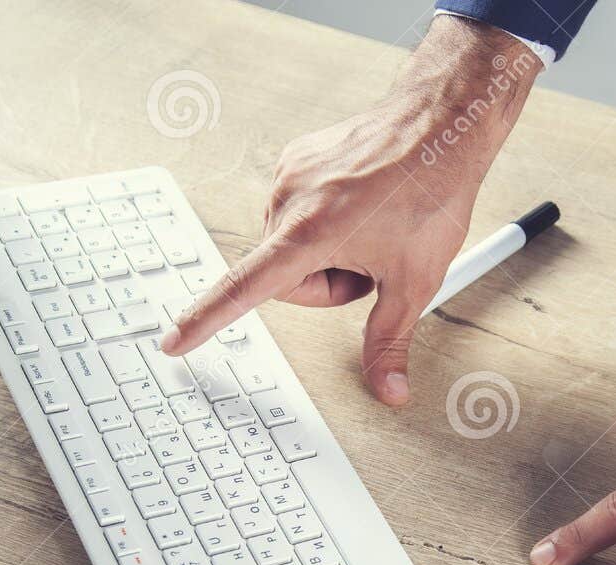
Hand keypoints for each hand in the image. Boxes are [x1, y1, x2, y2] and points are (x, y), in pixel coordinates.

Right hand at [159, 15, 541, 404]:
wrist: (441, 122)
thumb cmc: (430, 190)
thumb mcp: (415, 281)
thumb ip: (390, 342)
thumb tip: (389, 390)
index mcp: (308, 234)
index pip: (243, 289)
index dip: (205, 321)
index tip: (174, 341)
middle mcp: (288, 200)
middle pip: (282, 277)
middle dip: (324, 284)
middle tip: (370, 267)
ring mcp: (290, 174)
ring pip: (290, 245)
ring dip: (326, 251)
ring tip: (371, 230)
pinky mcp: (297, 158)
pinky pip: (298, 211)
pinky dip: (326, 219)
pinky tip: (362, 206)